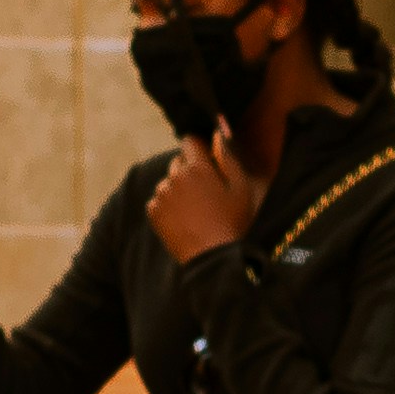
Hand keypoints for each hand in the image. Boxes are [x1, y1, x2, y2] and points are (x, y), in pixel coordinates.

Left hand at [142, 126, 259, 263]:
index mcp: (197, 167)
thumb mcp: (240, 188)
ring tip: (194, 210)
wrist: (213, 258)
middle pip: (178, 162)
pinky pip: (158, 200)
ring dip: (178, 189)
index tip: (207, 161)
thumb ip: (228, 158)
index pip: (189, 141)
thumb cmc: (233, 222)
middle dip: (189, 170)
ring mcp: (162, 195)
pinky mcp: (154, 212)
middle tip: (205, 193)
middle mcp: (175, 176)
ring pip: (168, 182)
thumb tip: (217, 135)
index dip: (199, 149)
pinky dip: (168, 206)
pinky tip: (183, 219)